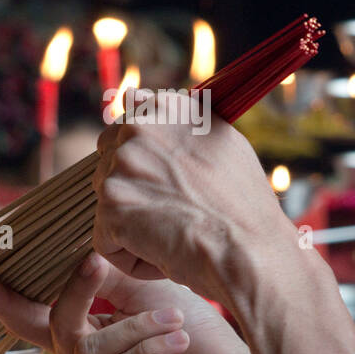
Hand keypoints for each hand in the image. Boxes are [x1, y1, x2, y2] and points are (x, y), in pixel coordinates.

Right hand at [0, 252, 258, 353]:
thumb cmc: (194, 336)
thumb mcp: (147, 294)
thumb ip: (108, 278)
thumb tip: (80, 252)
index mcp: (81, 339)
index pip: (31, 318)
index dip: (3, 299)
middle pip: (58, 324)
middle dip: (80, 291)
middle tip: (96, 262)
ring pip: (88, 348)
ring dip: (136, 327)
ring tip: (175, 322)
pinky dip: (147, 351)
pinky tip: (177, 341)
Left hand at [93, 89, 296, 305]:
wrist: (248, 249)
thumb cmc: (243, 204)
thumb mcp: (221, 141)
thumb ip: (176, 120)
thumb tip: (133, 96)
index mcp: (165, 107)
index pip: (126, 128)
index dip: (145, 164)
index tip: (171, 182)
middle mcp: (138, 127)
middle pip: (108, 165)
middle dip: (133, 193)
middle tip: (177, 212)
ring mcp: (121, 164)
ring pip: (109, 205)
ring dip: (135, 226)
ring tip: (177, 233)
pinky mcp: (111, 204)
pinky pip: (106, 241)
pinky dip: (132, 257)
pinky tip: (167, 253)